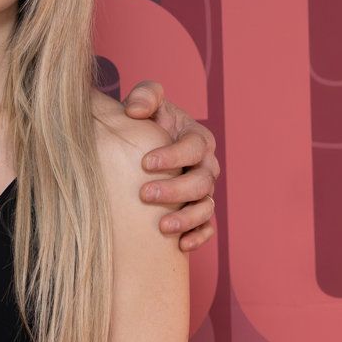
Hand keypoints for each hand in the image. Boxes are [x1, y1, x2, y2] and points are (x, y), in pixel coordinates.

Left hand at [120, 80, 216, 251]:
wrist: (142, 149)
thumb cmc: (146, 124)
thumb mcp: (147, 103)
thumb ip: (144, 96)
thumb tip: (134, 110)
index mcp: (198, 139)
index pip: (194, 147)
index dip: (173, 156)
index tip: (145, 163)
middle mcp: (206, 166)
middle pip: (202, 181)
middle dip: (175, 189)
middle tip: (144, 194)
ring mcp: (204, 192)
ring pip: (206, 207)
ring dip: (187, 218)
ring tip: (163, 226)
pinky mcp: (198, 213)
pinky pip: (207, 228)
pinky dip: (198, 237)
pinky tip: (181, 245)